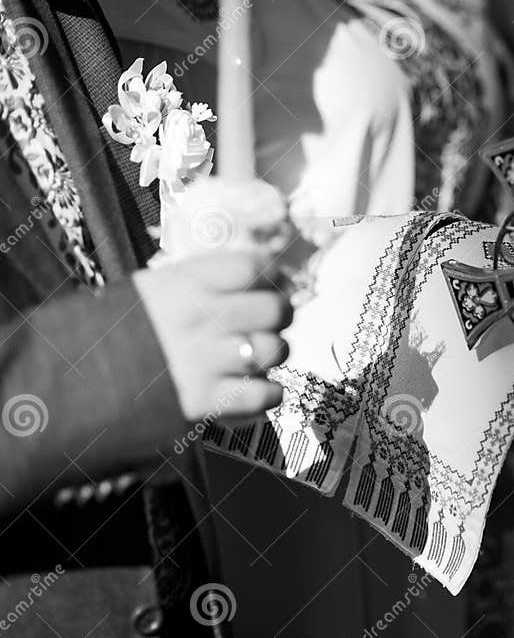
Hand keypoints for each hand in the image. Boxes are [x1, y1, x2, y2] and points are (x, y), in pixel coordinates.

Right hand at [134, 252, 291, 421]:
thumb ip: (201, 281)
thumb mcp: (153, 288)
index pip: (251, 268)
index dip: (270, 274)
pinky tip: (255, 387)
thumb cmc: (123, 330)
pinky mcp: (203, 400)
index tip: (271, 282)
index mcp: (184, 284)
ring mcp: (202, 361)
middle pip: (274, 309)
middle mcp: (197, 319)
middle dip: (281, 314)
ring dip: (273, 353)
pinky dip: (268, 393)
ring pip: (274, 350)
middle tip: (271, 321)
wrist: (76, 379)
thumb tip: (260, 273)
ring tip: (257, 355)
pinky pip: (262, 395)